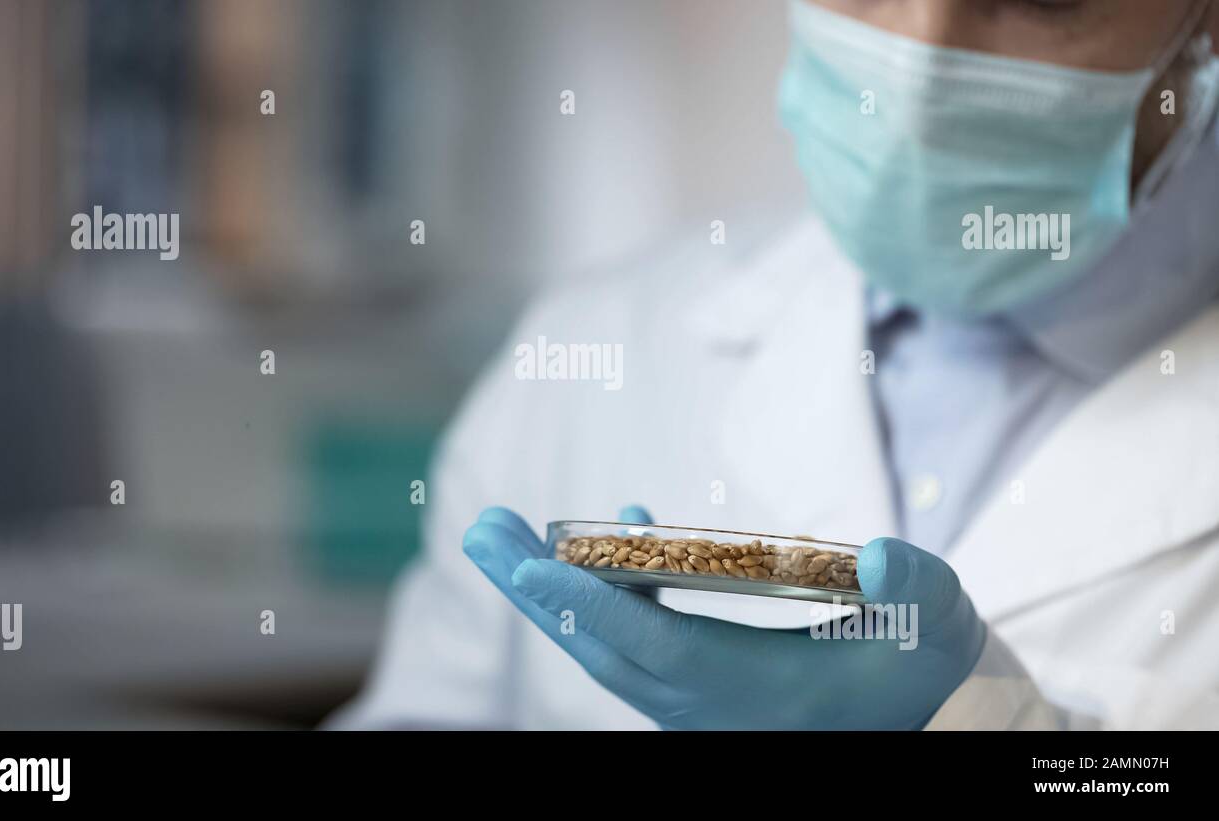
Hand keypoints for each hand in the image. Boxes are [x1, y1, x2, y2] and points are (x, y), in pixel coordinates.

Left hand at [463, 506, 986, 728]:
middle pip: (600, 648)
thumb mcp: (938, 626)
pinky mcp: (697, 686)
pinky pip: (633, 639)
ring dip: (551, 590)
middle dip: (535, 590)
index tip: (529, 563)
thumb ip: (916, 588)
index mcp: (752, 693)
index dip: (589, 602)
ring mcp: (694, 700)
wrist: (924, 723)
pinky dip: (607, 593)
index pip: (652, 647)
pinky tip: (618, 534)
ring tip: (504, 533)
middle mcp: (707, 706)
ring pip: (604, 646)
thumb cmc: (928, 674)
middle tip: (482, 531)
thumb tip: (878, 555)